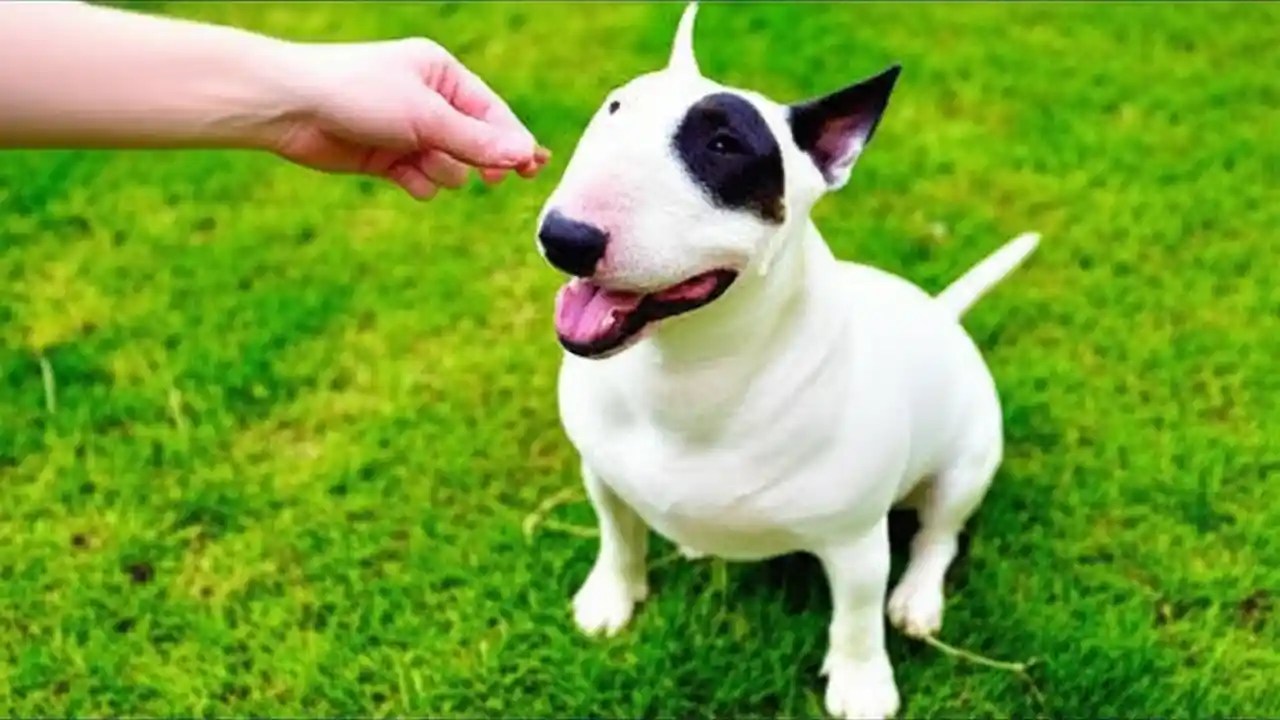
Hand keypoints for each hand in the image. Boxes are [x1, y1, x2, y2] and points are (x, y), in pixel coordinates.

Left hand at [269, 38, 549, 199]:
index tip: (533, 168)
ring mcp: (407, 131)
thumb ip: (476, 141)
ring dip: (442, 171)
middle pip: (475, 143)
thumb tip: (524, 155)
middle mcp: (428, 101)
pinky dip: (418, 183)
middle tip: (492, 179)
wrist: (291, 107)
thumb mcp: (425, 117)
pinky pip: (422, 179)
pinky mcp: (386, 157)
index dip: (513, 142)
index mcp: (442, 74)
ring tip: (419, 162)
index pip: (492, 113)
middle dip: (478, 159)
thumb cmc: (358, 95)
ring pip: (450, 166)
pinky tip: (405, 177)